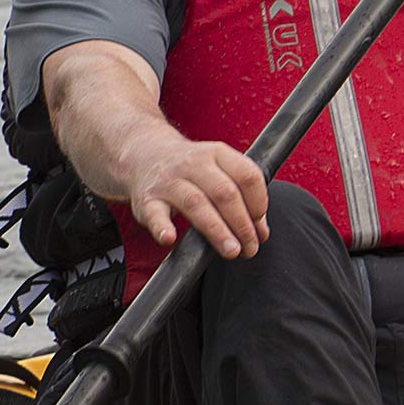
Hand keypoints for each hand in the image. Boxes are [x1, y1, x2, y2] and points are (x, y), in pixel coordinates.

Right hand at [115, 135, 268, 257]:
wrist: (143, 153)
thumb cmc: (189, 169)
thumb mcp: (218, 170)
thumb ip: (242, 198)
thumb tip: (260, 232)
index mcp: (217, 153)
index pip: (247, 175)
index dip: (259, 203)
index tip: (259, 225)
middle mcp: (194, 163)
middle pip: (225, 193)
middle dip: (242, 224)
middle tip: (250, 247)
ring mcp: (169, 181)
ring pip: (196, 204)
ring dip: (217, 231)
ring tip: (231, 251)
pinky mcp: (148, 199)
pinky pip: (155, 214)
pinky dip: (162, 227)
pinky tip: (169, 238)